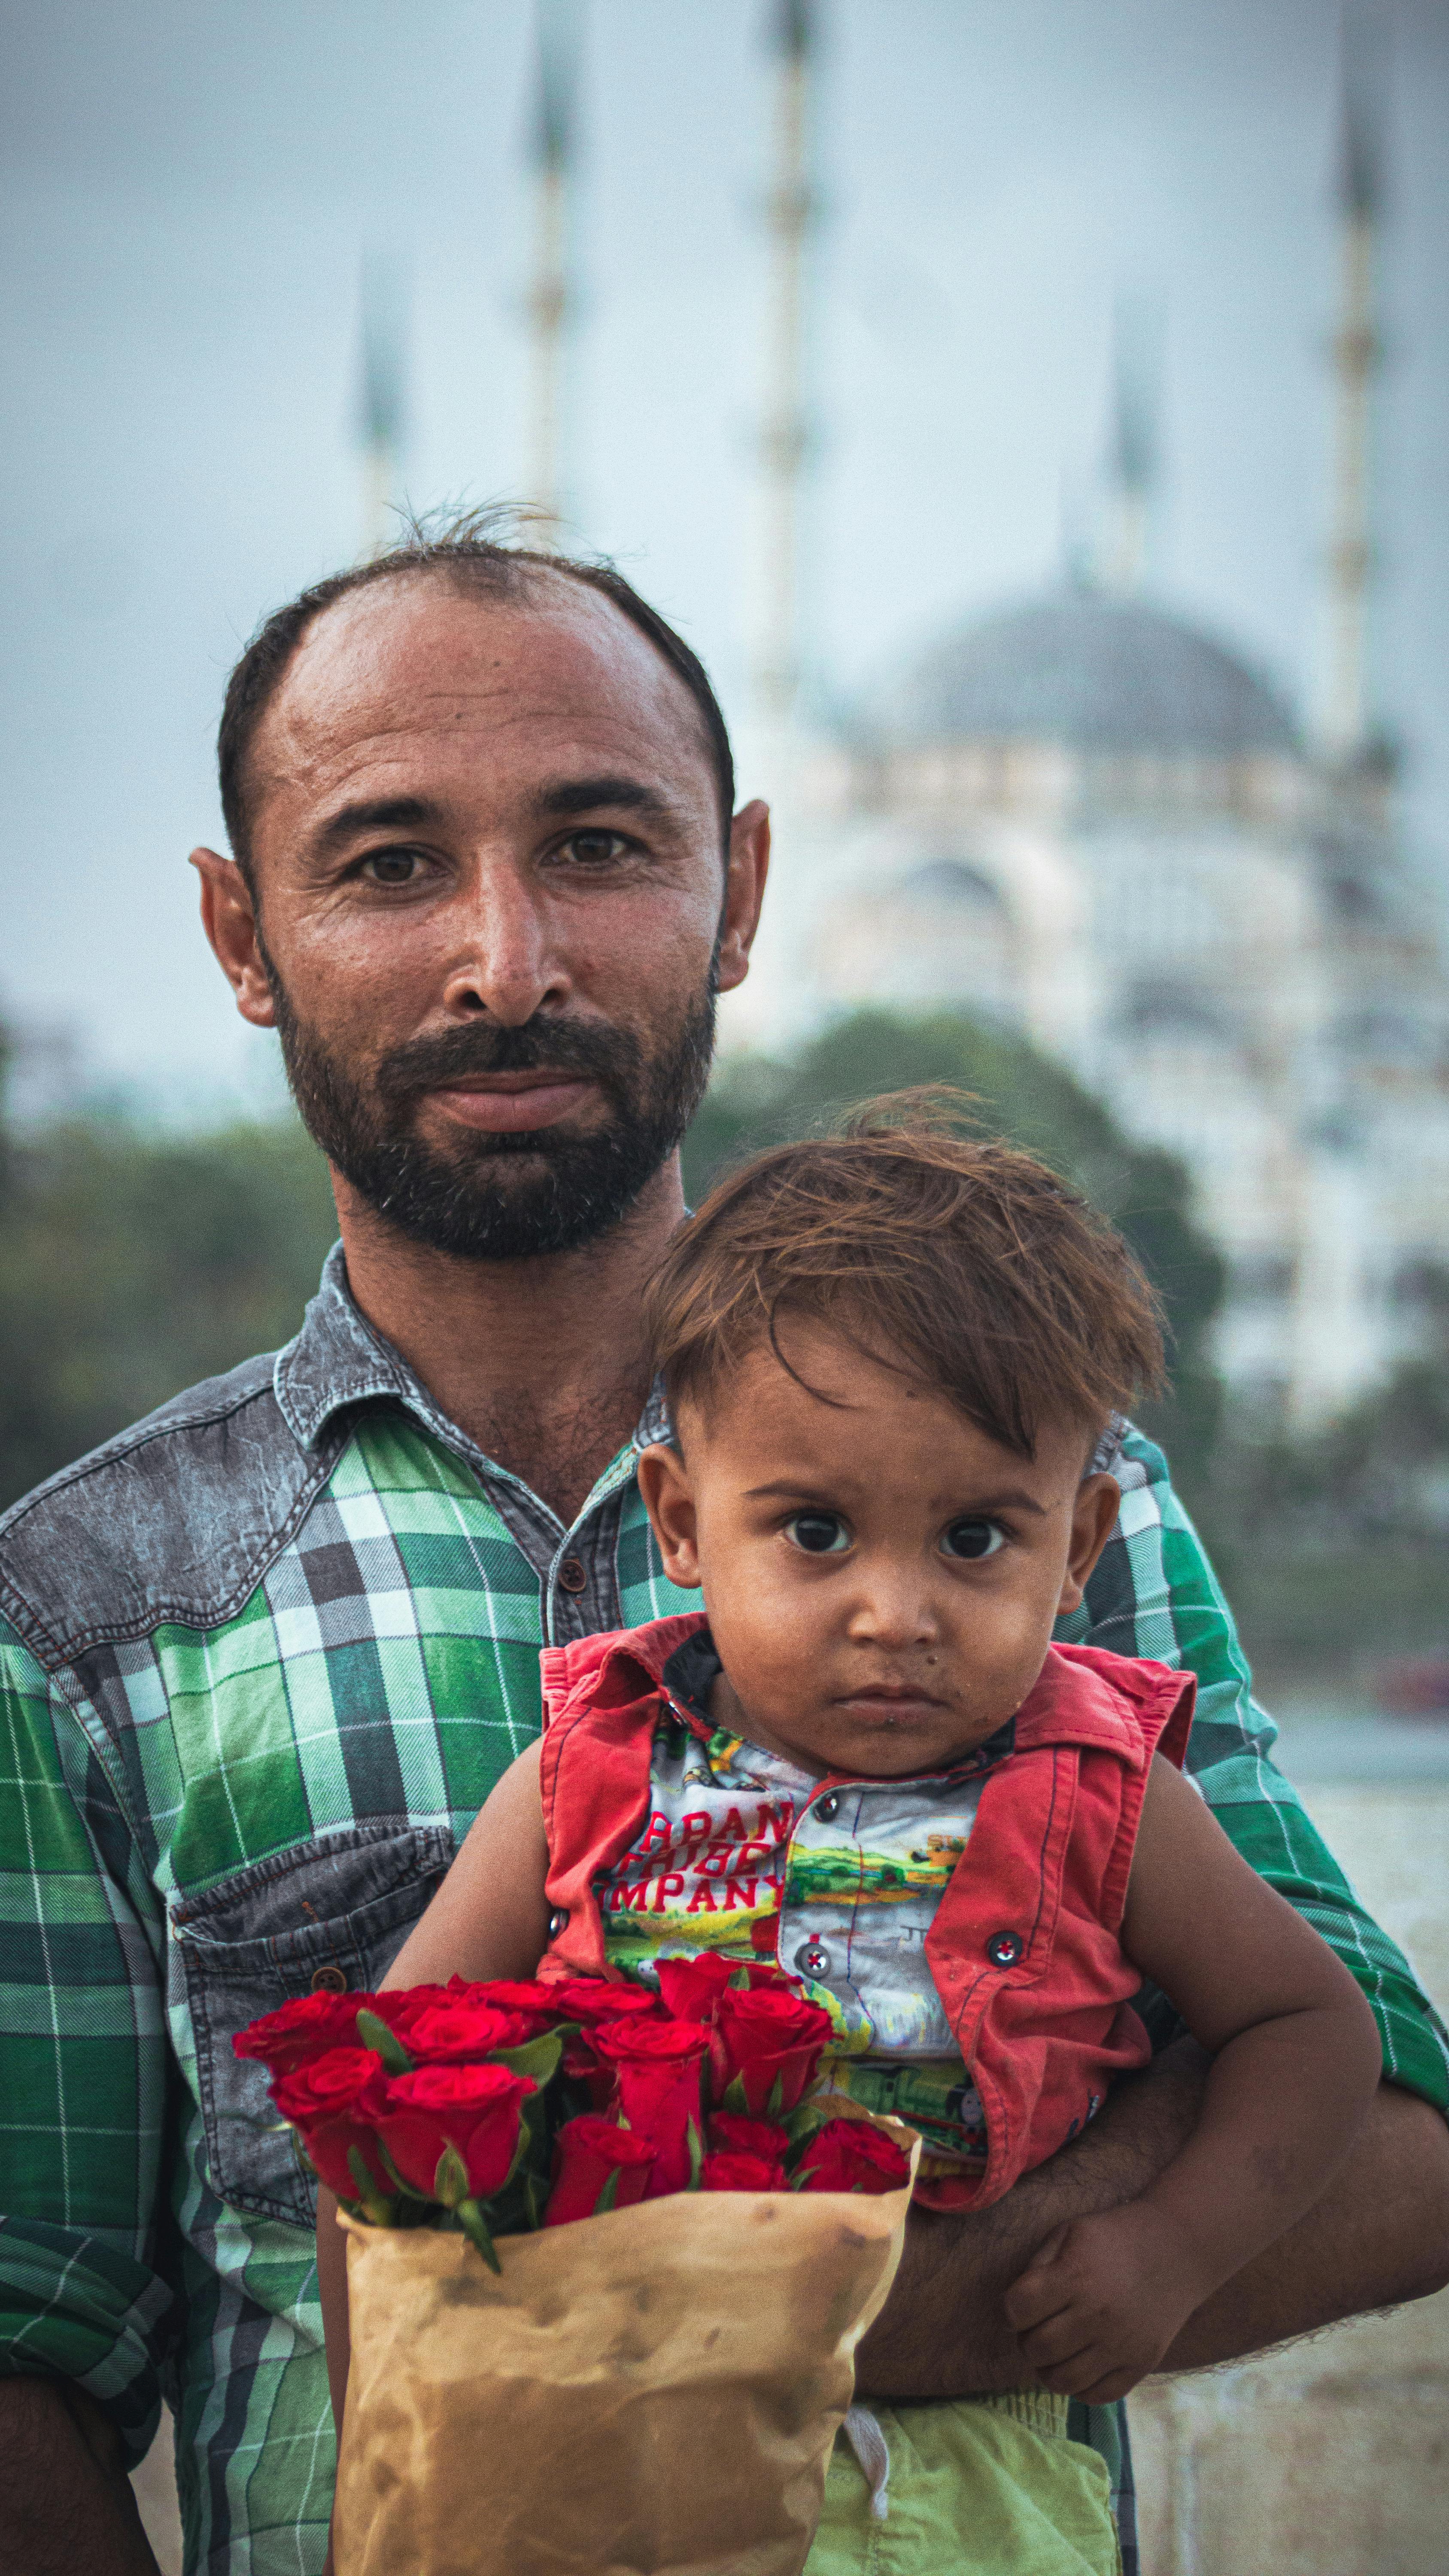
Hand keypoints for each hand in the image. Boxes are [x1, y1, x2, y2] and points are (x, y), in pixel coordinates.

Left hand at [1003, 2202, 1206, 2403]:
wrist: (1177, 2248)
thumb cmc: (1114, 2238)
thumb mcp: (1069, 2233)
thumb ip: (1037, 2268)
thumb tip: (1013, 2313)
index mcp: (1076, 2276)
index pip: (1017, 2309)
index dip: (1011, 2308)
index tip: (1021, 2304)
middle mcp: (1098, 2315)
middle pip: (1037, 2349)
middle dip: (1026, 2340)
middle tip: (1037, 2328)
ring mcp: (1122, 2345)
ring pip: (1062, 2382)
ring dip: (1047, 2369)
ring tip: (1054, 2350)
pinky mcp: (1141, 2365)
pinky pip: (1097, 2396)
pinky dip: (1079, 2388)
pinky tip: (1080, 2364)